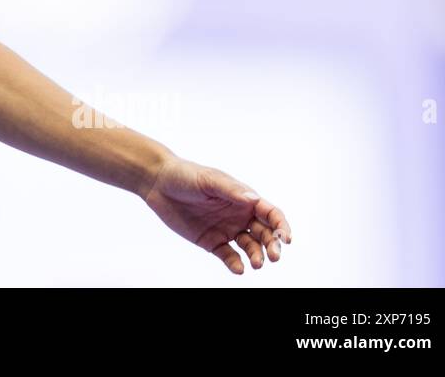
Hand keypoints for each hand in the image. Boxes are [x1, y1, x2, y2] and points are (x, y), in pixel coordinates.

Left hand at [142, 156, 291, 273]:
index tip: (286, 238)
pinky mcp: (212, 242)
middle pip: (264, 234)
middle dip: (272, 245)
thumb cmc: (186, 175)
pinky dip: (235, 264)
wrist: (158, 183)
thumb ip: (230, 190)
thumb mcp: (208, 179)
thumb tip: (254, 199)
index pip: (271, 214)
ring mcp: (227, 230)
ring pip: (250, 247)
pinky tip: (238, 269)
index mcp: (244, 198)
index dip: (281, 226)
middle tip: (273, 256)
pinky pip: (228, 256)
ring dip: (256, 256)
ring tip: (255, 264)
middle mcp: (240, 215)